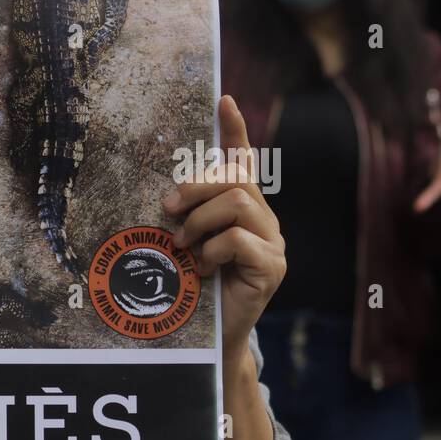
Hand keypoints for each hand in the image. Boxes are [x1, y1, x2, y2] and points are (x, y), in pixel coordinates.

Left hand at [163, 95, 285, 356]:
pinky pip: (239, 239)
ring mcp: (274, 243)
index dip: (235, 130)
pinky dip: (213, 250)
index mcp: (244, 209)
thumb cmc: (195, 290)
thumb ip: (187, 217)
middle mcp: (265, 221)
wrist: (212, 340)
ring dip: (201, 222)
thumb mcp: (187, 245)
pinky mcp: (273, 267)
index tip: (223, 99)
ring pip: (238, 204)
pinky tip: (203, 269)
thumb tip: (166, 194)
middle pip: (235, 180)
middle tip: (169, 210)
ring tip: (184, 246)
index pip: (243, 161)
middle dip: (196, 188)